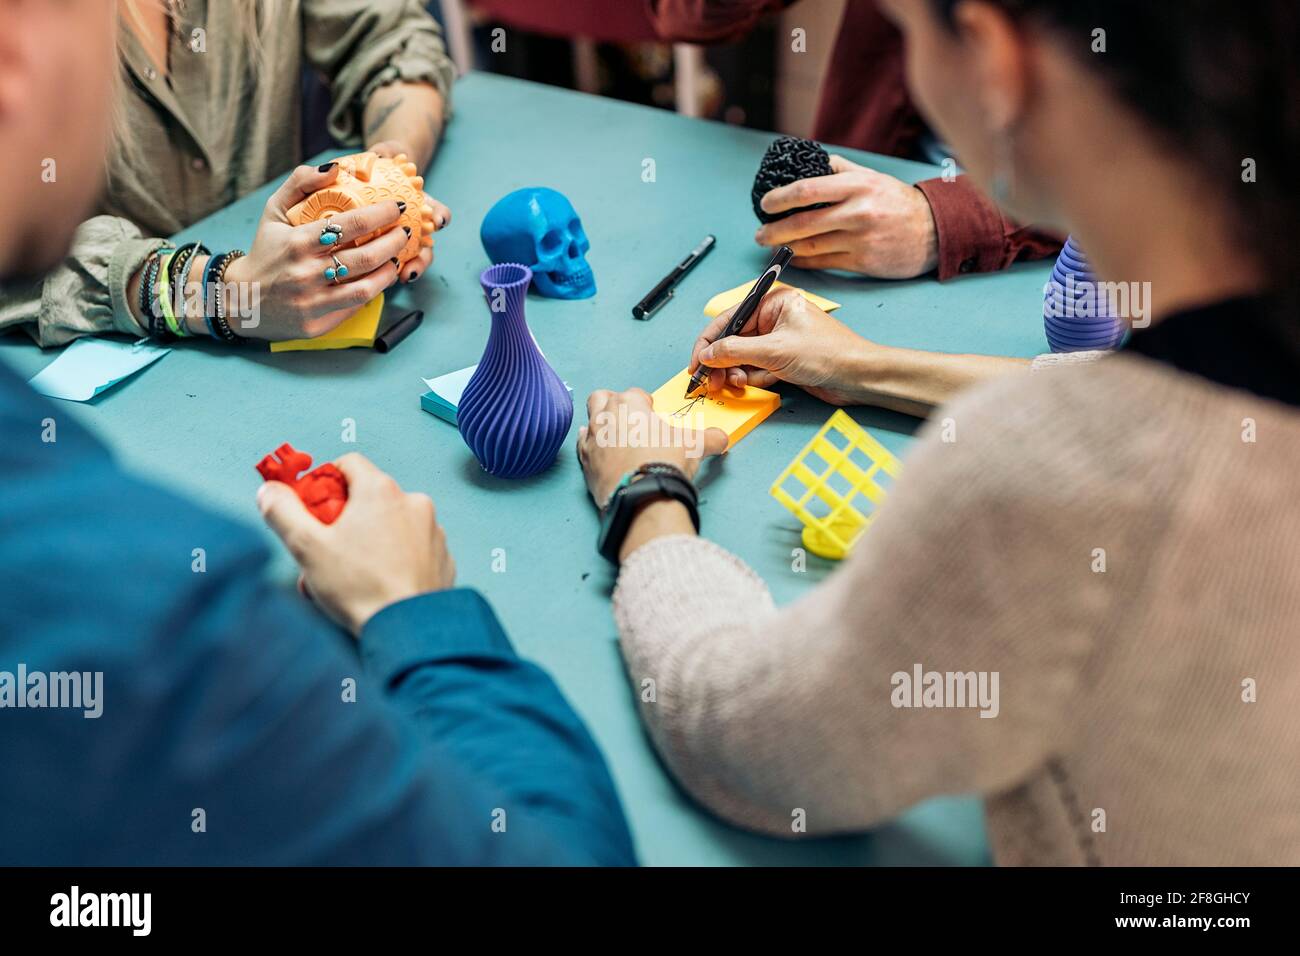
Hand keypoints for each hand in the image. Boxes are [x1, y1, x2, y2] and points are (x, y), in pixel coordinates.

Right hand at [224, 164, 405, 339]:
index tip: (398, 206)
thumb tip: (336, 168)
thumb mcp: (274, 211)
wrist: (241, 300)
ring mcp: (312, 302)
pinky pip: (355, 306)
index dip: (382, 214)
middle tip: (405, 231)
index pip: (352, 224)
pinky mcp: (317, 324)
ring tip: (397, 255)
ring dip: (389, 269)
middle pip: (366, 256)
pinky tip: (380, 277)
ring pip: (367, 287)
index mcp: (297, 242)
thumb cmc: (266, 250)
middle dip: (394, 241)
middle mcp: (306, 273)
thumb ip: (301, 183)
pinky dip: (373, 290)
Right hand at [257, 453, 454, 635]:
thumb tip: (270, 492)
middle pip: (368, 498)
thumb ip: (283, 512)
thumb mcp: (307, 547)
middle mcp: (412, 502)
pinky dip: (393, 559)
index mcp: (380, 491)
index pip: (348, 464)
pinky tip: (376, 583)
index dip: (324, 482)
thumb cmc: (361, 588)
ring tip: (347, 576)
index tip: (313, 507)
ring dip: (366, 542)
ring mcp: (431, 530)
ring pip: (389, 525)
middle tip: (325, 551)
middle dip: (342, 521)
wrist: (409, 629)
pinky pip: (410, 547)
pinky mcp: (441, 556)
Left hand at [366, 141, 452, 284]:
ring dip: (410, 270)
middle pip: (427, 246)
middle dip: (423, 258)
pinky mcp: (383, 251)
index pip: (438, 212)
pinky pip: (390, 267)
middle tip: (416, 263)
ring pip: (412, 261)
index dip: (439, 216)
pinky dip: (388, 274)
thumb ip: (380, 154)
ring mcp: (402, 241)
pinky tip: (383, 279)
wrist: (368, 173)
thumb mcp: (382, 154)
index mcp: (420, 204)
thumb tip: (373, 161)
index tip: (437, 220)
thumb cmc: (378, 162)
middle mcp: (416, 226)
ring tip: (404, 276)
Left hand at [577, 388, 726, 507]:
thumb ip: (709, 438)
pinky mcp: (585, 461)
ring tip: (615, 433)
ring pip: (590, 419)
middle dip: (615, 403)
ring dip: (601, 422)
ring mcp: (593, 438)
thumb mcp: (694, 446)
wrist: (642, 496)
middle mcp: (606, 416)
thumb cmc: (665, 463)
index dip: (646, 403)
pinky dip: (591, 445)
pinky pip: (583, 444)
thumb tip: (722, 439)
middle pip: (603, 398)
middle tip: (630, 418)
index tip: (653, 414)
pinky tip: (599, 450)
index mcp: (630, 404)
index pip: (636, 394)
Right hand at [690, 286, 876, 405]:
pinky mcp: (783, 360)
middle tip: (712, 382)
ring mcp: (778, 340)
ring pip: (743, 358)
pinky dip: (754, 378)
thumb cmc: (828, 354)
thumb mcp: (774, 351)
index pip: (728, 319)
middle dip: (722, 362)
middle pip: (732, 340)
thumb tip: (707, 354)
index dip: (708, 342)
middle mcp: (773, 318)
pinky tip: (761, 383)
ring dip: (738, 373)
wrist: (858, 376)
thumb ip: (735, 352)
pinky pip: (757, 369)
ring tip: (740, 383)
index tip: (696, 363)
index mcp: (772, 303)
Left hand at [756, 155, 939, 278]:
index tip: (765, 204)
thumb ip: (839, 169)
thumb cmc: (897, 201)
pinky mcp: (863, 262)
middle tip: (760, 234)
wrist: (934, 230)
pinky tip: (794, 258)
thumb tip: (806, 164)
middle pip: (803, 223)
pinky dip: (804, 262)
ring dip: (785, 248)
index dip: (780, 198)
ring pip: (811, 246)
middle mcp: (858, 212)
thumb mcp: (871, 176)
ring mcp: (860, 239)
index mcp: (857, 186)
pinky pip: (824, 262)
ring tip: (772, 246)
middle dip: (774, 231)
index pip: (808, 190)